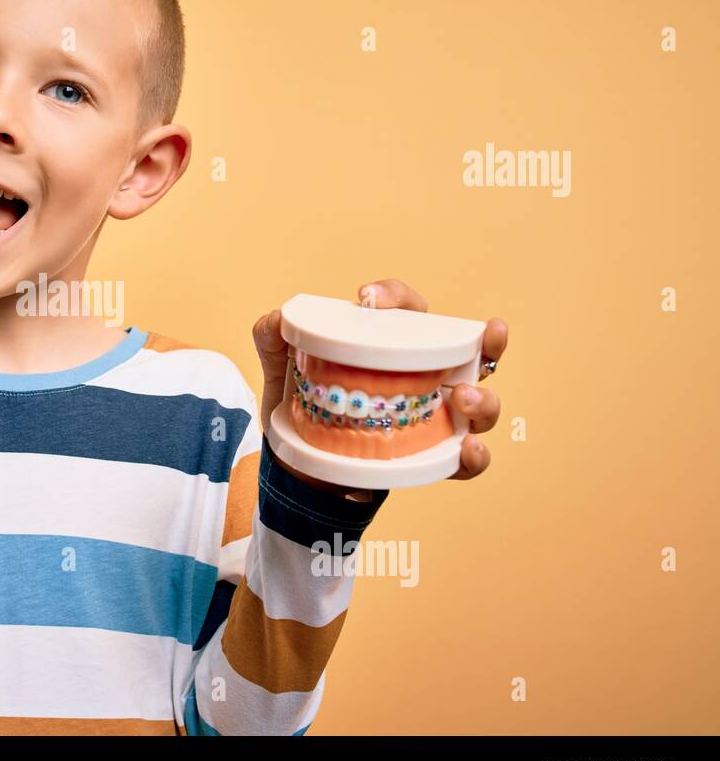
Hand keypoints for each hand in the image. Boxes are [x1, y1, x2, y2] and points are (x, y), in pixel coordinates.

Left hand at [252, 279, 508, 484]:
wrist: (297, 464)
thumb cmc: (305, 404)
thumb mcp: (282, 371)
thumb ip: (273, 341)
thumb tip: (275, 320)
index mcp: (394, 344)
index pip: (409, 310)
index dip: (396, 297)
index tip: (367, 298)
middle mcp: (427, 376)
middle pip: (472, 353)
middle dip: (486, 343)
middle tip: (482, 337)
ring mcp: (436, 417)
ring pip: (480, 406)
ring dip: (484, 400)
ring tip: (465, 399)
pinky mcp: (432, 458)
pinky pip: (466, 460)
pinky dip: (474, 456)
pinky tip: (467, 448)